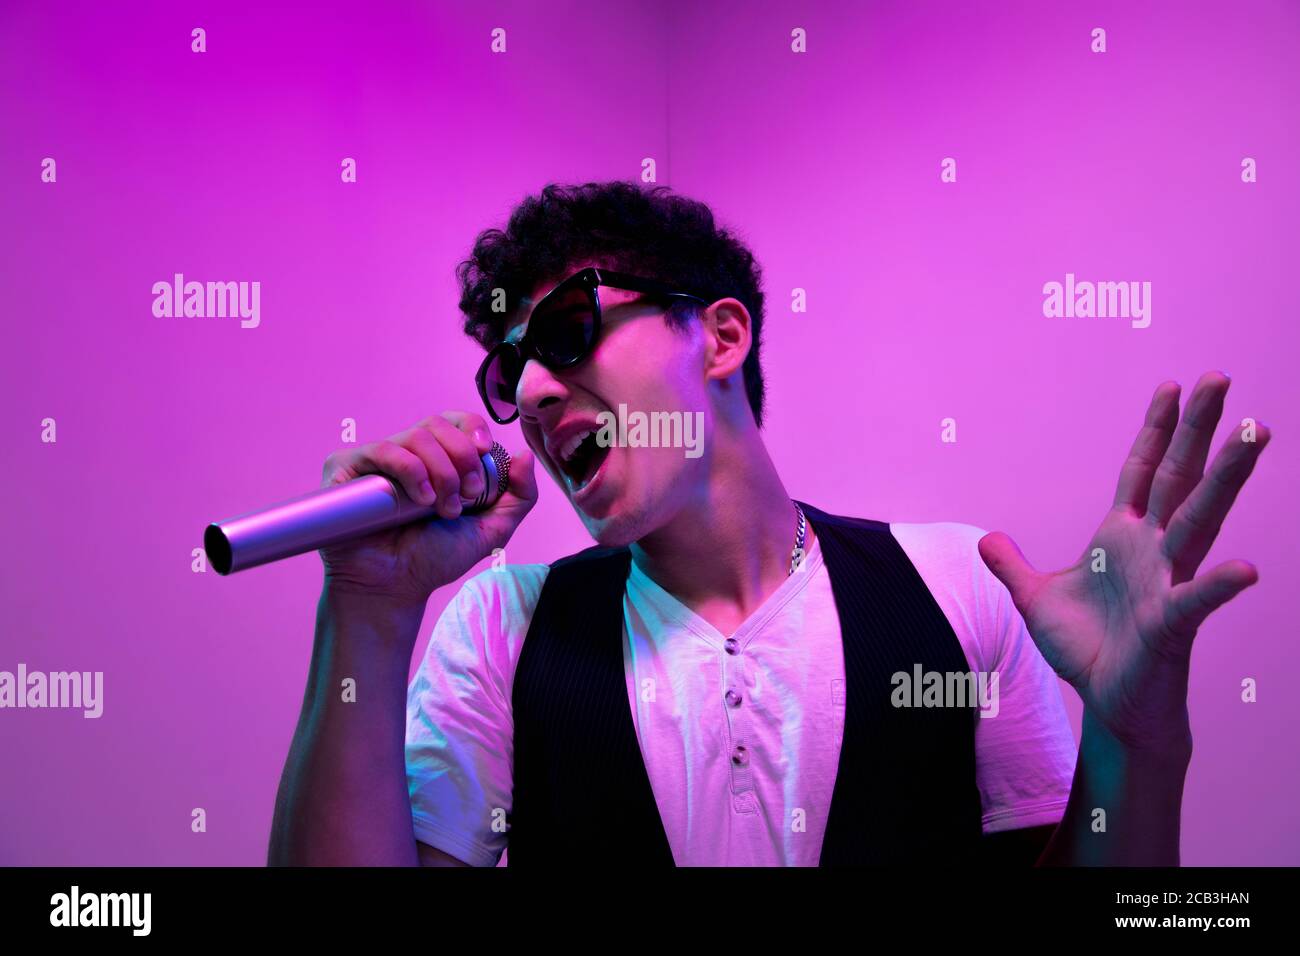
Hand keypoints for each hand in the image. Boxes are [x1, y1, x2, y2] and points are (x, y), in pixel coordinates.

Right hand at [318, 410, 536, 605]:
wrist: (395, 588)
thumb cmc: (434, 559)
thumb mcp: (491, 529)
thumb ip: (519, 496)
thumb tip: (525, 454)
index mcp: (437, 459)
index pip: (454, 420)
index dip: (472, 428)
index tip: (484, 452)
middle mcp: (406, 454)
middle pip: (438, 424)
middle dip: (462, 458)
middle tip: (465, 495)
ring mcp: (376, 460)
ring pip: (416, 436)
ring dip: (440, 472)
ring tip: (439, 508)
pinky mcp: (348, 468)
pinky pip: (383, 449)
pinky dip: (409, 470)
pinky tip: (419, 499)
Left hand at [978, 372, 1270, 756]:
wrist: (1111, 703)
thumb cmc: (1087, 649)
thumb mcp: (1036, 600)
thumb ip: (1013, 567)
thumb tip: (986, 540)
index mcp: (1123, 536)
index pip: (1142, 470)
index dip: (1156, 428)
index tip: (1172, 385)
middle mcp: (1154, 549)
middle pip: (1178, 477)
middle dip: (1198, 429)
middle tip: (1220, 378)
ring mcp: (1168, 581)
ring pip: (1201, 519)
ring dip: (1226, 477)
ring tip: (1255, 434)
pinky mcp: (1171, 623)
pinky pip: (1197, 601)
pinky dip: (1219, 585)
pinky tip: (1245, 569)